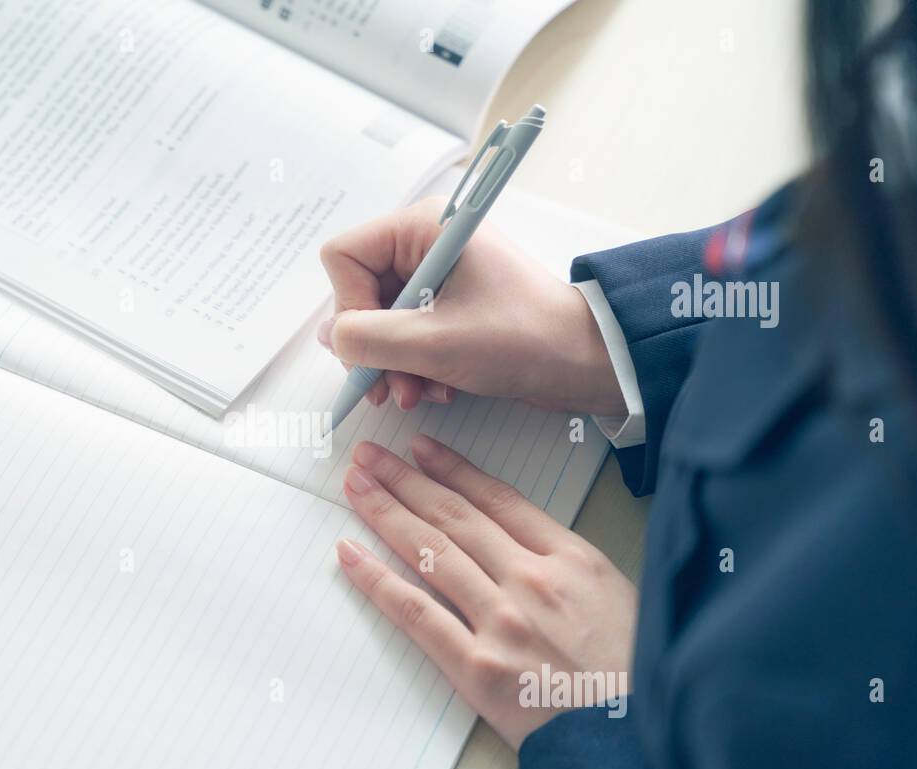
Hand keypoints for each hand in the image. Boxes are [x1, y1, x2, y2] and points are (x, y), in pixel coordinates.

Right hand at [317, 197, 626, 415]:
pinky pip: (405, 333)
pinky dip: (413, 366)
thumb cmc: (524, 340)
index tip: (370, 349)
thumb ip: (367, 339)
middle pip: (359, 292)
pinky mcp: (448, 304)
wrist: (586, 362)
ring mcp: (436, 275)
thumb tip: (330, 337)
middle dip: (372, 347)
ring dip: (392, 364)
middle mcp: (425, 242)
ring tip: (417, 395)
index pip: (344, 257)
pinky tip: (436, 388)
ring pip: (379, 320)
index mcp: (423, 226)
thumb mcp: (434, 344)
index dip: (348, 308)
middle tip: (390, 389)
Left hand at [334, 434, 636, 749]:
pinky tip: (350, 553)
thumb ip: (571, 569)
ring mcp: (500, 622)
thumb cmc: (637, 680)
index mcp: (572, 559)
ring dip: (385, 510)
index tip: (421, 449)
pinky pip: (415, 612)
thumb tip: (526, 548)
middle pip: (454, 516)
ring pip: (429, 550)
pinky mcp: (476, 667)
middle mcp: (531, 580)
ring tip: (356, 483)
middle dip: (406, 478)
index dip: (453, 469)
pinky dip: (377, 578)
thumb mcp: (623, 601)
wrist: (636, 744)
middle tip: (371, 454)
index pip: (498, 499)